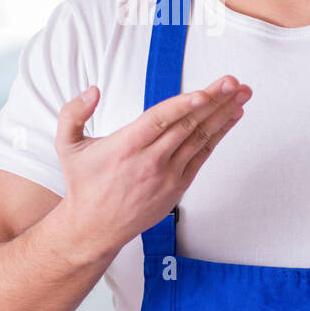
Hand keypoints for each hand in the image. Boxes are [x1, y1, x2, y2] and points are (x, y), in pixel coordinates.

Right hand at [55, 75, 250, 259]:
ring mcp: (166, 176)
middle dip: (214, 102)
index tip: (203, 93)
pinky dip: (219, 135)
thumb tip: (92, 90)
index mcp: (125, 146)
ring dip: (223, 115)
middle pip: (186, 126)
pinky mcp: (177, 187)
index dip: (182, 106)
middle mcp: (149, 161)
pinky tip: (232, 117)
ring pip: (199, 139)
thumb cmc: (84, 183)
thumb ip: (73, 113)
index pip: (159, 121)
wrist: (94, 228)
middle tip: (234, 82)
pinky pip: (202, 156)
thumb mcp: (67, 145)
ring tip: (242, 93)